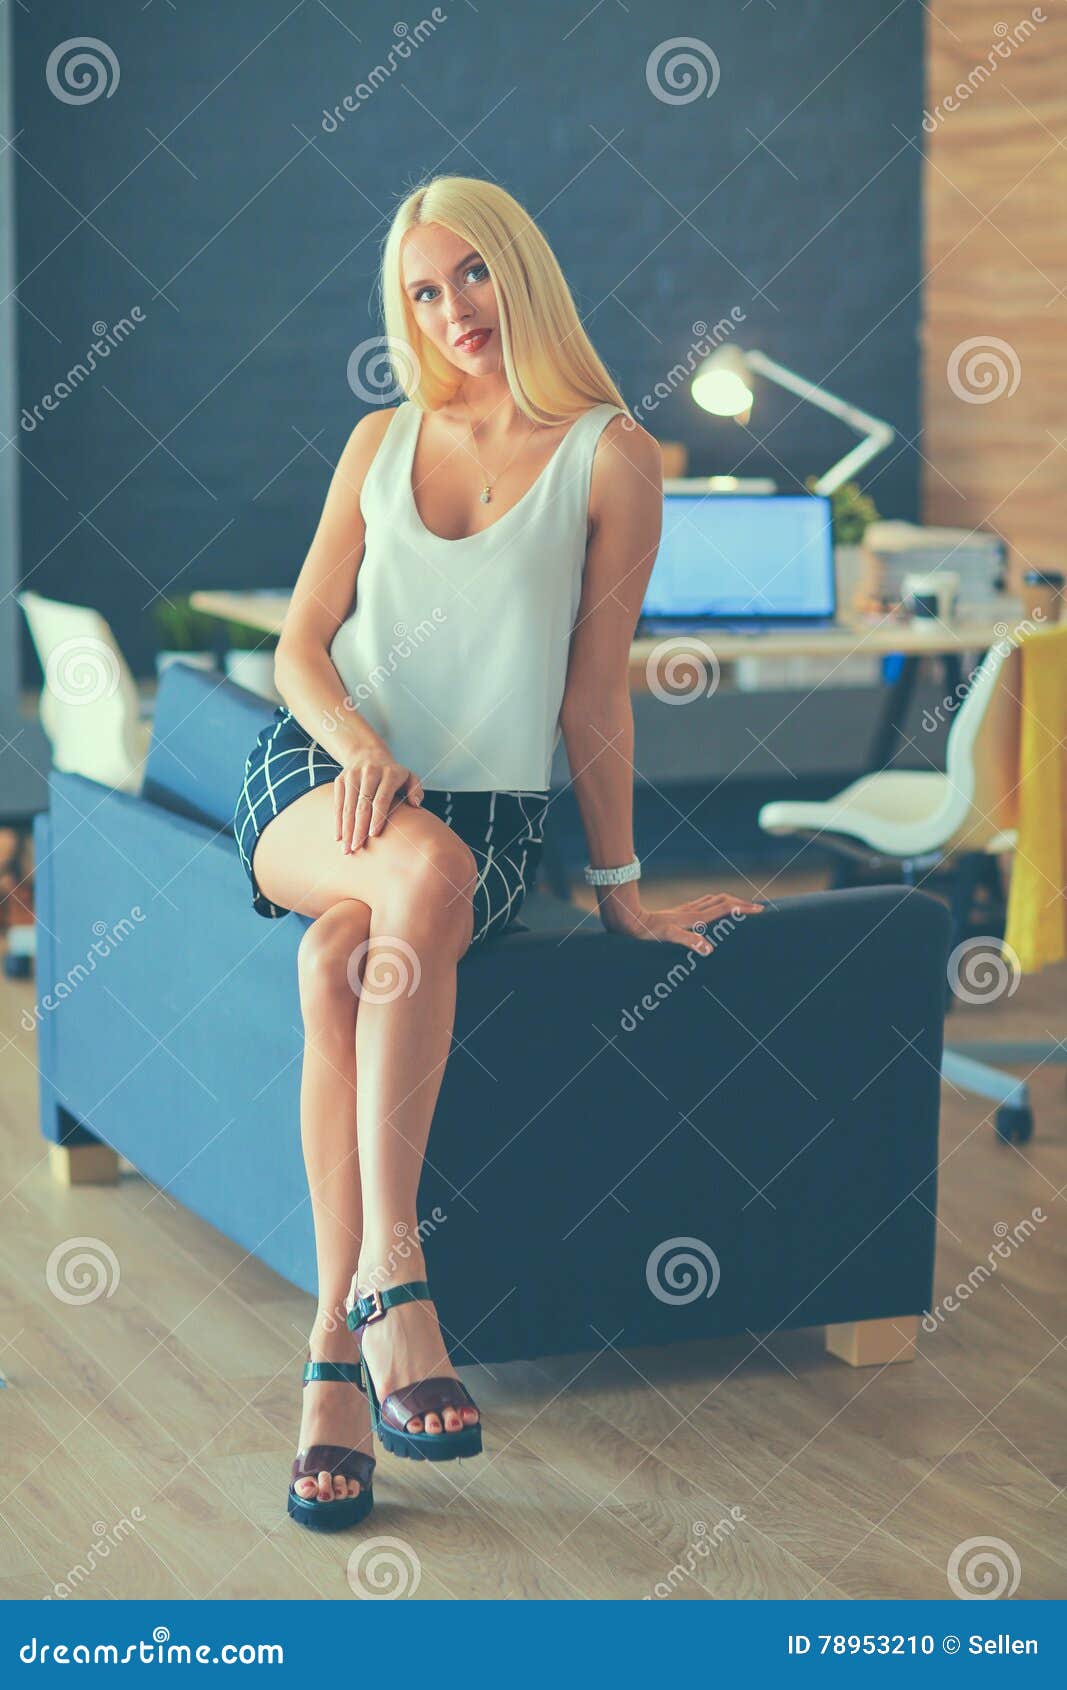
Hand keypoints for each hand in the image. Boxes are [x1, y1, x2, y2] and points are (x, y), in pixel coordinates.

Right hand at [335, 751, 424, 853]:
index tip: (373, 835)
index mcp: (389, 774)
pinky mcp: (340, 780)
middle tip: (357, 848)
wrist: (368, 753)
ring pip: (348, 806)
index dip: (377, 817)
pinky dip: (338, 821)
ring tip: (347, 849)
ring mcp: (352, 775)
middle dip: (359, 828)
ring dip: (346, 829)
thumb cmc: (393, 774)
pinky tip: (339, 837)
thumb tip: (416, 805)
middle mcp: (369, 772)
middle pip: (362, 804)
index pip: (381, 798)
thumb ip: (415, 790)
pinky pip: (338, 803)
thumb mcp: (409, 777)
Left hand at [602, 892, 766, 953]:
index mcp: (694, 918)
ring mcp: (684, 911)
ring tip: (740, 906)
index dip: (743, 907)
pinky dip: (714, 904)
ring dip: (728, 901)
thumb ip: (688, 940)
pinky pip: (702, 905)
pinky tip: (711, 909)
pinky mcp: (677, 914)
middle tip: (756, 908)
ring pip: (712, 900)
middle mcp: (692, 912)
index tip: (759, 909)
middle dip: (740, 902)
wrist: (629, 922)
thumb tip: (709, 948)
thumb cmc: (647, 933)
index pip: (725, 907)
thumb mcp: (668, 938)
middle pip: (722, 900)